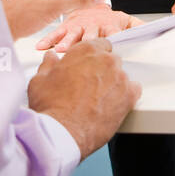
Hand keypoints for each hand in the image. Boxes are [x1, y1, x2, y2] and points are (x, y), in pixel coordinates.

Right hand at [27, 40, 140, 159]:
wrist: (62, 131)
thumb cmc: (50, 105)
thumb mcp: (40, 80)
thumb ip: (49, 65)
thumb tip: (50, 58)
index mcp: (86, 50)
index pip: (99, 44)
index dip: (94, 56)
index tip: (89, 66)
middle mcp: (106, 60)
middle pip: (111, 60)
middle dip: (102, 70)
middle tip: (90, 86)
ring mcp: (119, 77)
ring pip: (121, 76)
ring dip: (113, 84)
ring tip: (98, 100)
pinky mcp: (129, 95)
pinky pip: (134, 90)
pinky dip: (126, 96)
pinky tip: (113, 104)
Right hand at [36, 7, 139, 52]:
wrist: (91, 5)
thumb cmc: (108, 19)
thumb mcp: (125, 20)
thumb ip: (137, 27)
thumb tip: (156, 30)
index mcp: (108, 25)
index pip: (112, 32)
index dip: (111, 37)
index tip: (111, 42)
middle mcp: (93, 25)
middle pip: (90, 34)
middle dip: (87, 40)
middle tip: (83, 47)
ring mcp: (78, 26)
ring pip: (72, 34)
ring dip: (67, 42)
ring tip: (61, 49)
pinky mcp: (66, 26)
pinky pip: (56, 34)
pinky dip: (49, 39)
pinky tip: (42, 46)